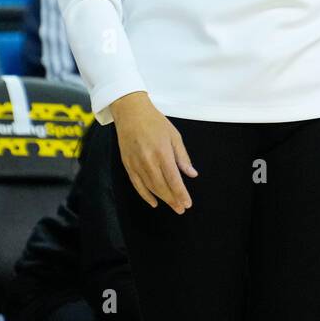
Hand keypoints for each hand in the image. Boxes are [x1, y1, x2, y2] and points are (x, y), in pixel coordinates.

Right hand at [109, 91, 196, 212]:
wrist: (130, 112)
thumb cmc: (155, 122)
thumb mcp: (174, 135)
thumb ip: (182, 157)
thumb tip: (192, 174)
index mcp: (162, 152)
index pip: (173, 178)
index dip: (181, 193)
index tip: (187, 203)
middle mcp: (148, 160)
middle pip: (162, 186)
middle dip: (173, 199)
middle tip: (181, 208)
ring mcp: (136, 163)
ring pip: (150, 187)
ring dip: (162, 198)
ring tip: (172, 206)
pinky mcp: (127, 164)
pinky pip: (137, 184)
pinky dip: (145, 195)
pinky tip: (153, 202)